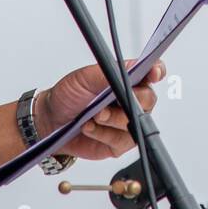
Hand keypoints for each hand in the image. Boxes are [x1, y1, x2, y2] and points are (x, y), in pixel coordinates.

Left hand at [35, 59, 165, 160]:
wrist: (51, 120)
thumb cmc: (69, 95)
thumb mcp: (84, 78)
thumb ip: (109, 71)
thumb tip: (133, 65)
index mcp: (127, 81)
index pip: (151, 73)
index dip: (156, 71)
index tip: (154, 72)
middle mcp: (131, 102)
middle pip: (148, 100)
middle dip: (130, 101)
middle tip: (111, 101)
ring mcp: (127, 123)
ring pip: (134, 123)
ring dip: (112, 119)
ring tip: (94, 115)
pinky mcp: (118, 143)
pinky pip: (119, 140)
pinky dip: (102, 133)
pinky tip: (89, 127)